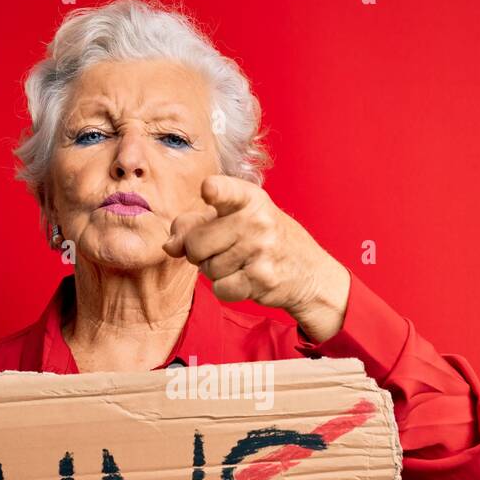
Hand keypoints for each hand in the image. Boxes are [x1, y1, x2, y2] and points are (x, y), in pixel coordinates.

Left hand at [162, 174, 351, 342]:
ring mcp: (260, 250)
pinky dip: (227, 289)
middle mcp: (256, 220)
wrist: (309, 272)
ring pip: (207, 268)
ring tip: (240, 263)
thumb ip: (195, 225)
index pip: (225, 191)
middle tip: (222, 249)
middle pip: (196, 242)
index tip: (208, 190)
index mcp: (248, 198)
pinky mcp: (261, 278)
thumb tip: (170, 246)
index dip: (214, 191)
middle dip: (199, 252)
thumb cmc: (264, 241)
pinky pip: (220, 288)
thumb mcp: (235, 221)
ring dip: (216, 272)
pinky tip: (245, 279)